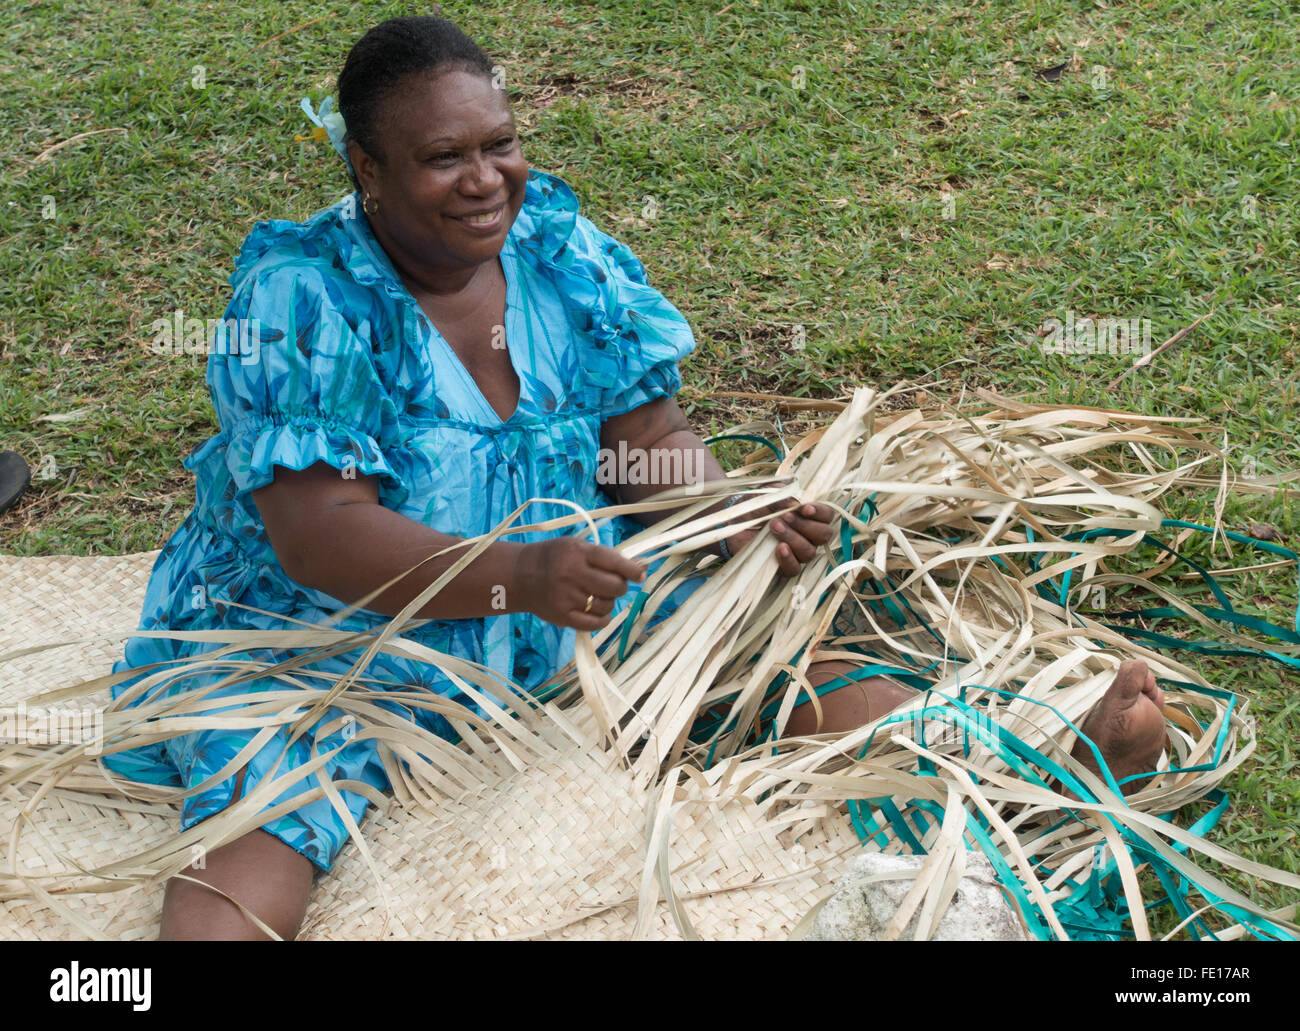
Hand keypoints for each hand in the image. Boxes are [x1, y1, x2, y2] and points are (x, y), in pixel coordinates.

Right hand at [516, 535, 646, 629]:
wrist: (520, 575)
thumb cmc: (555, 558)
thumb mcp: (577, 547)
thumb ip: (605, 556)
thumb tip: (640, 568)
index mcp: (577, 552)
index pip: (613, 562)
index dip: (631, 570)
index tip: (640, 575)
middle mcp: (571, 574)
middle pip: (614, 587)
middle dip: (620, 587)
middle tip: (614, 585)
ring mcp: (566, 597)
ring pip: (606, 606)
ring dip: (609, 602)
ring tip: (598, 596)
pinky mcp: (561, 616)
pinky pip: (594, 623)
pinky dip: (602, 619)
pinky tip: (598, 612)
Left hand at [720, 500, 835, 575]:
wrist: (734, 521)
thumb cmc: (756, 506)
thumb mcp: (769, 495)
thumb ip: (783, 496)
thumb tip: (795, 504)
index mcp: (809, 516)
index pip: (827, 515)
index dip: (820, 512)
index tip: (804, 508)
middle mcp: (808, 535)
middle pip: (823, 535)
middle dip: (805, 525)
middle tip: (784, 517)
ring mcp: (797, 552)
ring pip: (809, 551)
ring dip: (793, 538)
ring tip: (774, 527)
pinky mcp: (783, 566)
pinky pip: (794, 568)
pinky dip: (788, 558)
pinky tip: (779, 548)